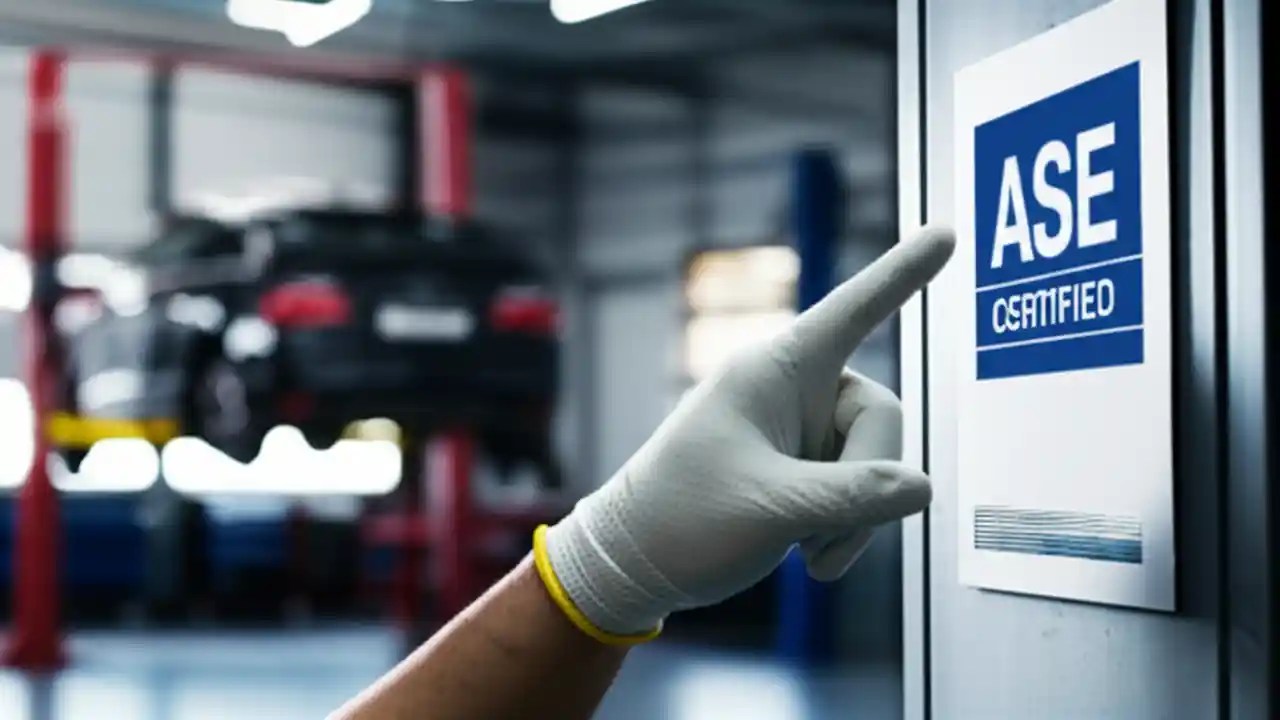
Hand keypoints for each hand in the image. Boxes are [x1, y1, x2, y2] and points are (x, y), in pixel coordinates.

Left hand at [541, 226, 954, 636]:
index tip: (946, 232)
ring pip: (877, 463)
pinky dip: (845, 529)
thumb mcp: (772, 508)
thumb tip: (923, 488)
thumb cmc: (683, 520)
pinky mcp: (805, 470)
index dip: (902, 273)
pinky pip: (860, 490)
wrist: (635, 565)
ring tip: (806, 556)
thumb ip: (854, 496)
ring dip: (854, 519)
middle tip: (822, 538)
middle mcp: (794, 391)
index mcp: (775, 370)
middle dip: (869, 483)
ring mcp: (801, 432)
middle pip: (882, 417)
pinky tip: (806, 555)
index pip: (853, 311)